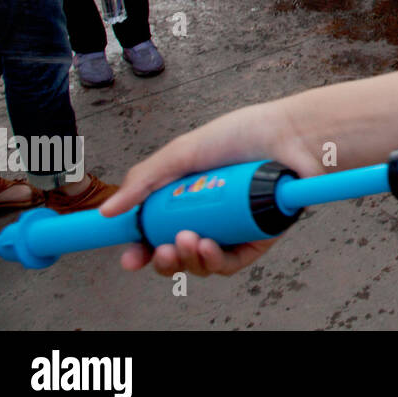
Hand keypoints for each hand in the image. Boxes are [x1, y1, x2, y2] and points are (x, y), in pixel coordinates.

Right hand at [101, 102, 317, 276]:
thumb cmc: (244, 133)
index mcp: (188, 195)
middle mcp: (210, 213)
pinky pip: (232, 263)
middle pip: (177, 252)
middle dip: (162, 261)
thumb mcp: (184, 152)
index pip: (157, 230)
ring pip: (202, 262)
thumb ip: (145, 180)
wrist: (290, 135)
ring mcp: (234, 227)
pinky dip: (216, 261)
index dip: (140, 248)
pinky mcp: (259, 237)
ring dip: (187, 260)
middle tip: (159, 252)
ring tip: (185, 241)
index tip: (128, 258)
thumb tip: (107, 212)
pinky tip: (209, 247)